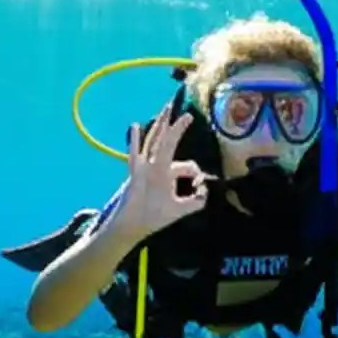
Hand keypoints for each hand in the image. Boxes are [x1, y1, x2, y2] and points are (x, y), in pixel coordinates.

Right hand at [113, 111, 212, 239]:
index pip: (187, 165)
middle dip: (177, 127)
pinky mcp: (135, 175)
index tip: (199, 186)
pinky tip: (135, 127)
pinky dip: (135, 143)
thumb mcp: (180, 209)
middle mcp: (156, 167)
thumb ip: (196, 202)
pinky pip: (135, 156)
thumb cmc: (153, 217)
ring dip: (161, 126)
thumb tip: (205, 191)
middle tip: (186, 113)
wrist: (132, 227)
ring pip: (154, 142)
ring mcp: (144, 169)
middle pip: (168, 142)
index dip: (196, 173)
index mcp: (167, 173)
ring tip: (167, 110)